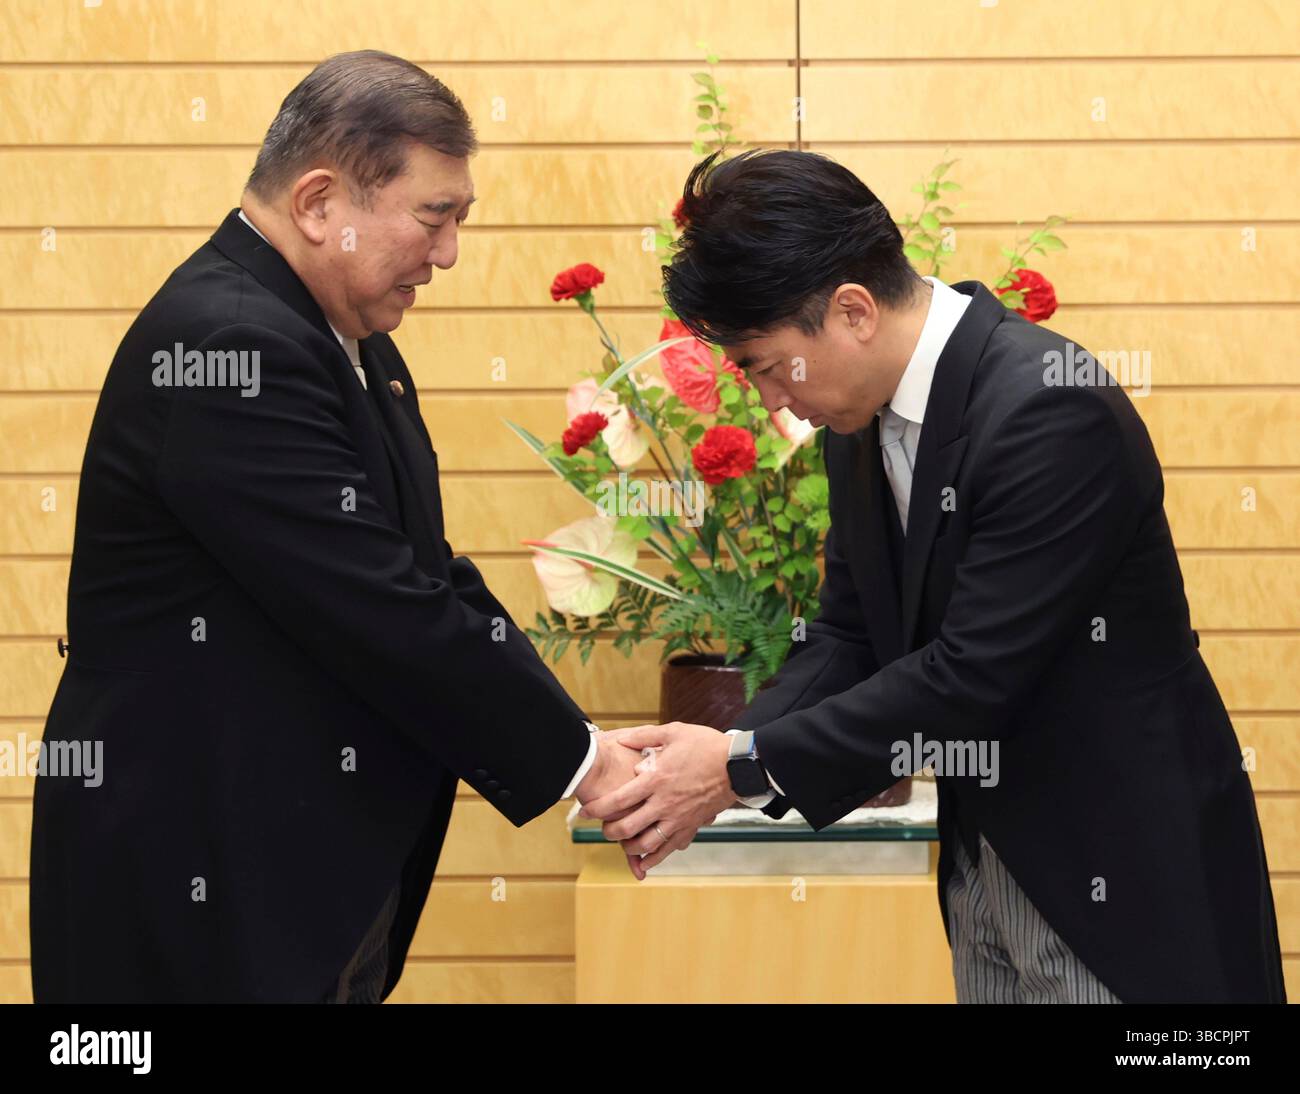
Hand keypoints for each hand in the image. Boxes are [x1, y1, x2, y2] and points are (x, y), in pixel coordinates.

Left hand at [579, 722, 736, 878]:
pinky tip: (644, 861)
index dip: (596, 809)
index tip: (584, 811)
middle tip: (602, 828)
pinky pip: (669, 849)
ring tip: (622, 841)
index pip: (618, 800)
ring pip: (646, 843)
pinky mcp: (691, 827)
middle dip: (608, 831)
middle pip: (626, 828)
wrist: (738, 765)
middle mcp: (664, 803)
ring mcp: (678, 818)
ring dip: (628, 846)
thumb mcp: (674, 732)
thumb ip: (643, 736)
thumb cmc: (706, 746)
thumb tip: (619, 738)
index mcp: (656, 778)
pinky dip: (654, 858)